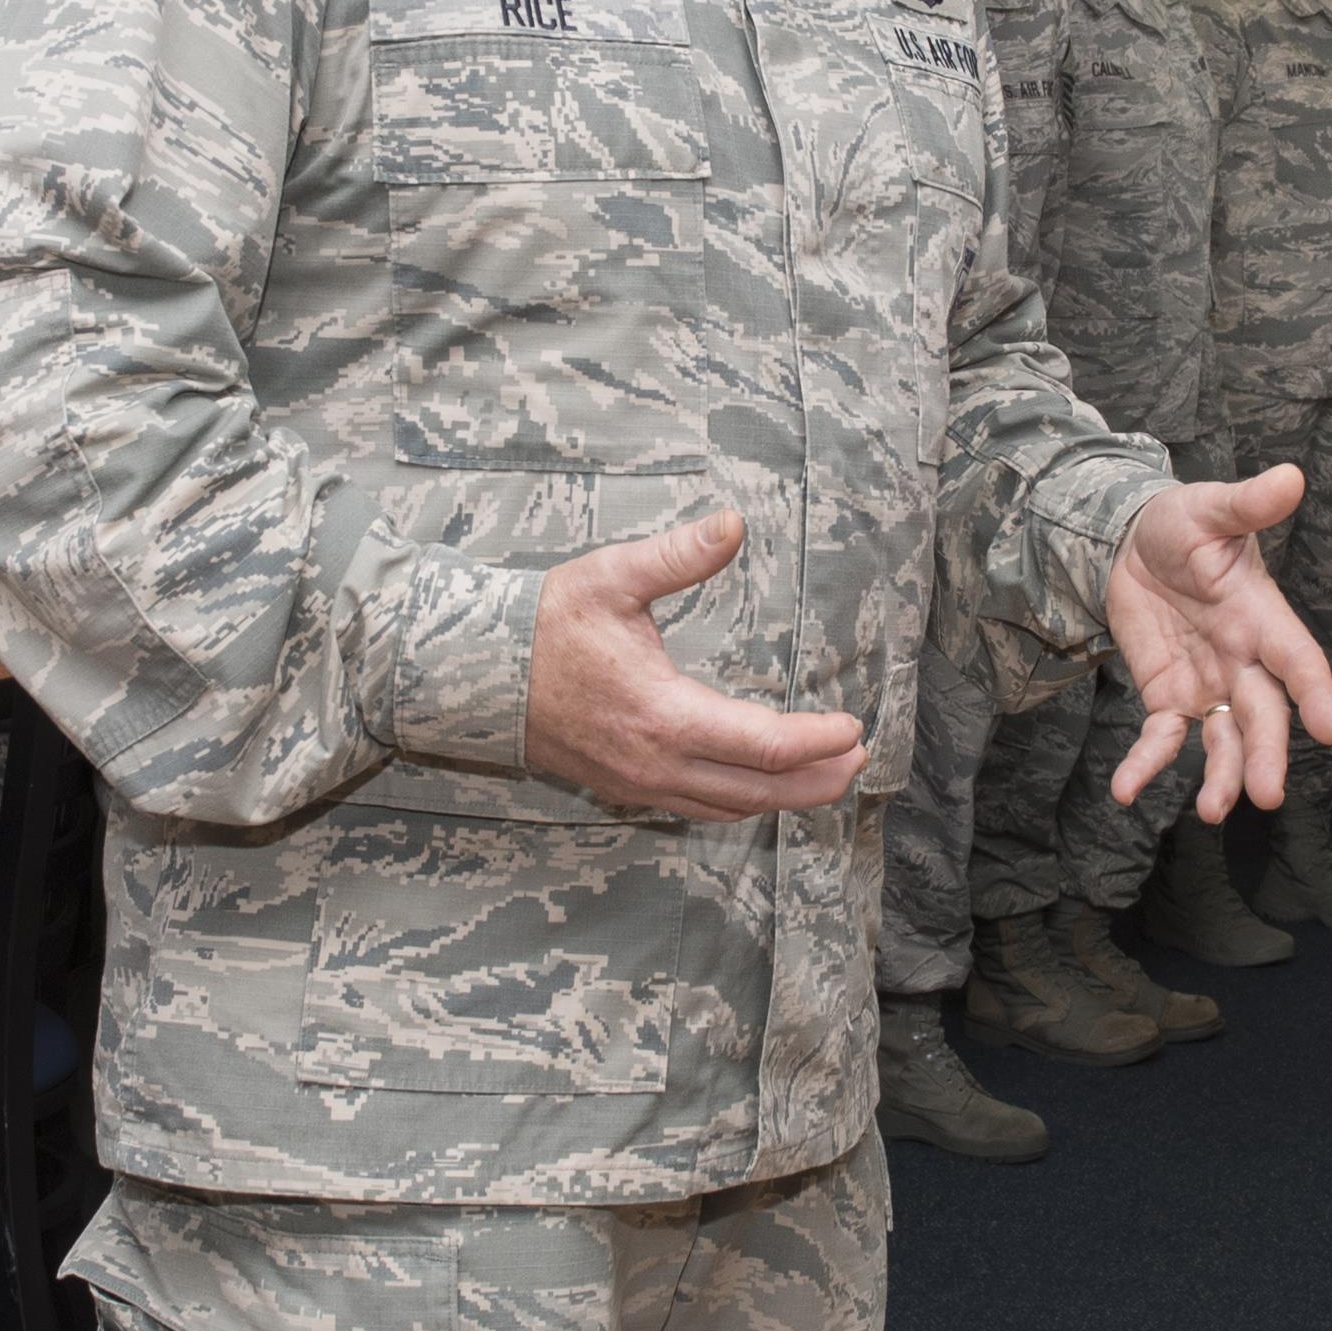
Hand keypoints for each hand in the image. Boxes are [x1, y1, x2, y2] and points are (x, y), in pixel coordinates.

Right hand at [520, 508, 865, 821]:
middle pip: (759, 791)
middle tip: (859, 759)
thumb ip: (679, 555)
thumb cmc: (542, 624)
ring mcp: (639, 784)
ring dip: (784, 797)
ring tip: (827, 776)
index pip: (764, 746)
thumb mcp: (612, 577)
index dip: (817, 742)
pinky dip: (741, 800)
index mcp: (663, 716)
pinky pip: (698, 807)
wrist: (473, 671)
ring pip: (730, 807)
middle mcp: (656, 764)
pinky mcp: (624, 788)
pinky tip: (760, 784)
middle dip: (817, 780)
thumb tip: (734, 523)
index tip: (854, 726)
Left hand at [1097, 466, 1331, 818]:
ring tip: (1212, 811)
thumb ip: (1247, 503)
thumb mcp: (1209, 509)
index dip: (1315, 692)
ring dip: (1221, 775)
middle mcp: (1242, 660)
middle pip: (1263, 715)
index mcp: (1261, 616)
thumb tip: (1291, 476)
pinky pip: (1161, 737)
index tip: (1331, 729)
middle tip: (1268, 796)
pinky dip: (1147, 764)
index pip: (1296, 658)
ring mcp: (1208, 684)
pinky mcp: (1168, 696)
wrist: (1130, 542)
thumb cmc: (1183, 525)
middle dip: (1268, 755)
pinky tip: (1127, 790)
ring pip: (1223, 740)